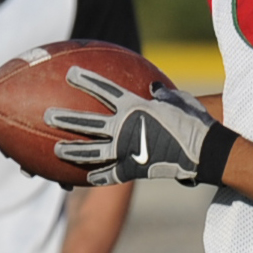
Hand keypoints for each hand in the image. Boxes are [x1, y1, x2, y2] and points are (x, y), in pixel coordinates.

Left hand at [47, 67, 220, 185]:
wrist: (205, 151)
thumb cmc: (195, 122)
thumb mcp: (179, 100)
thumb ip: (162, 94)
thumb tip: (153, 88)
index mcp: (134, 106)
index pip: (104, 90)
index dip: (85, 81)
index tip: (69, 73)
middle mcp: (125, 127)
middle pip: (87, 123)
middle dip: (65, 118)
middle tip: (47, 115)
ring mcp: (127, 150)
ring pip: (91, 152)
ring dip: (71, 151)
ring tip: (55, 150)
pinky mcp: (134, 170)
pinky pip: (111, 175)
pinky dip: (98, 177)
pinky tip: (86, 179)